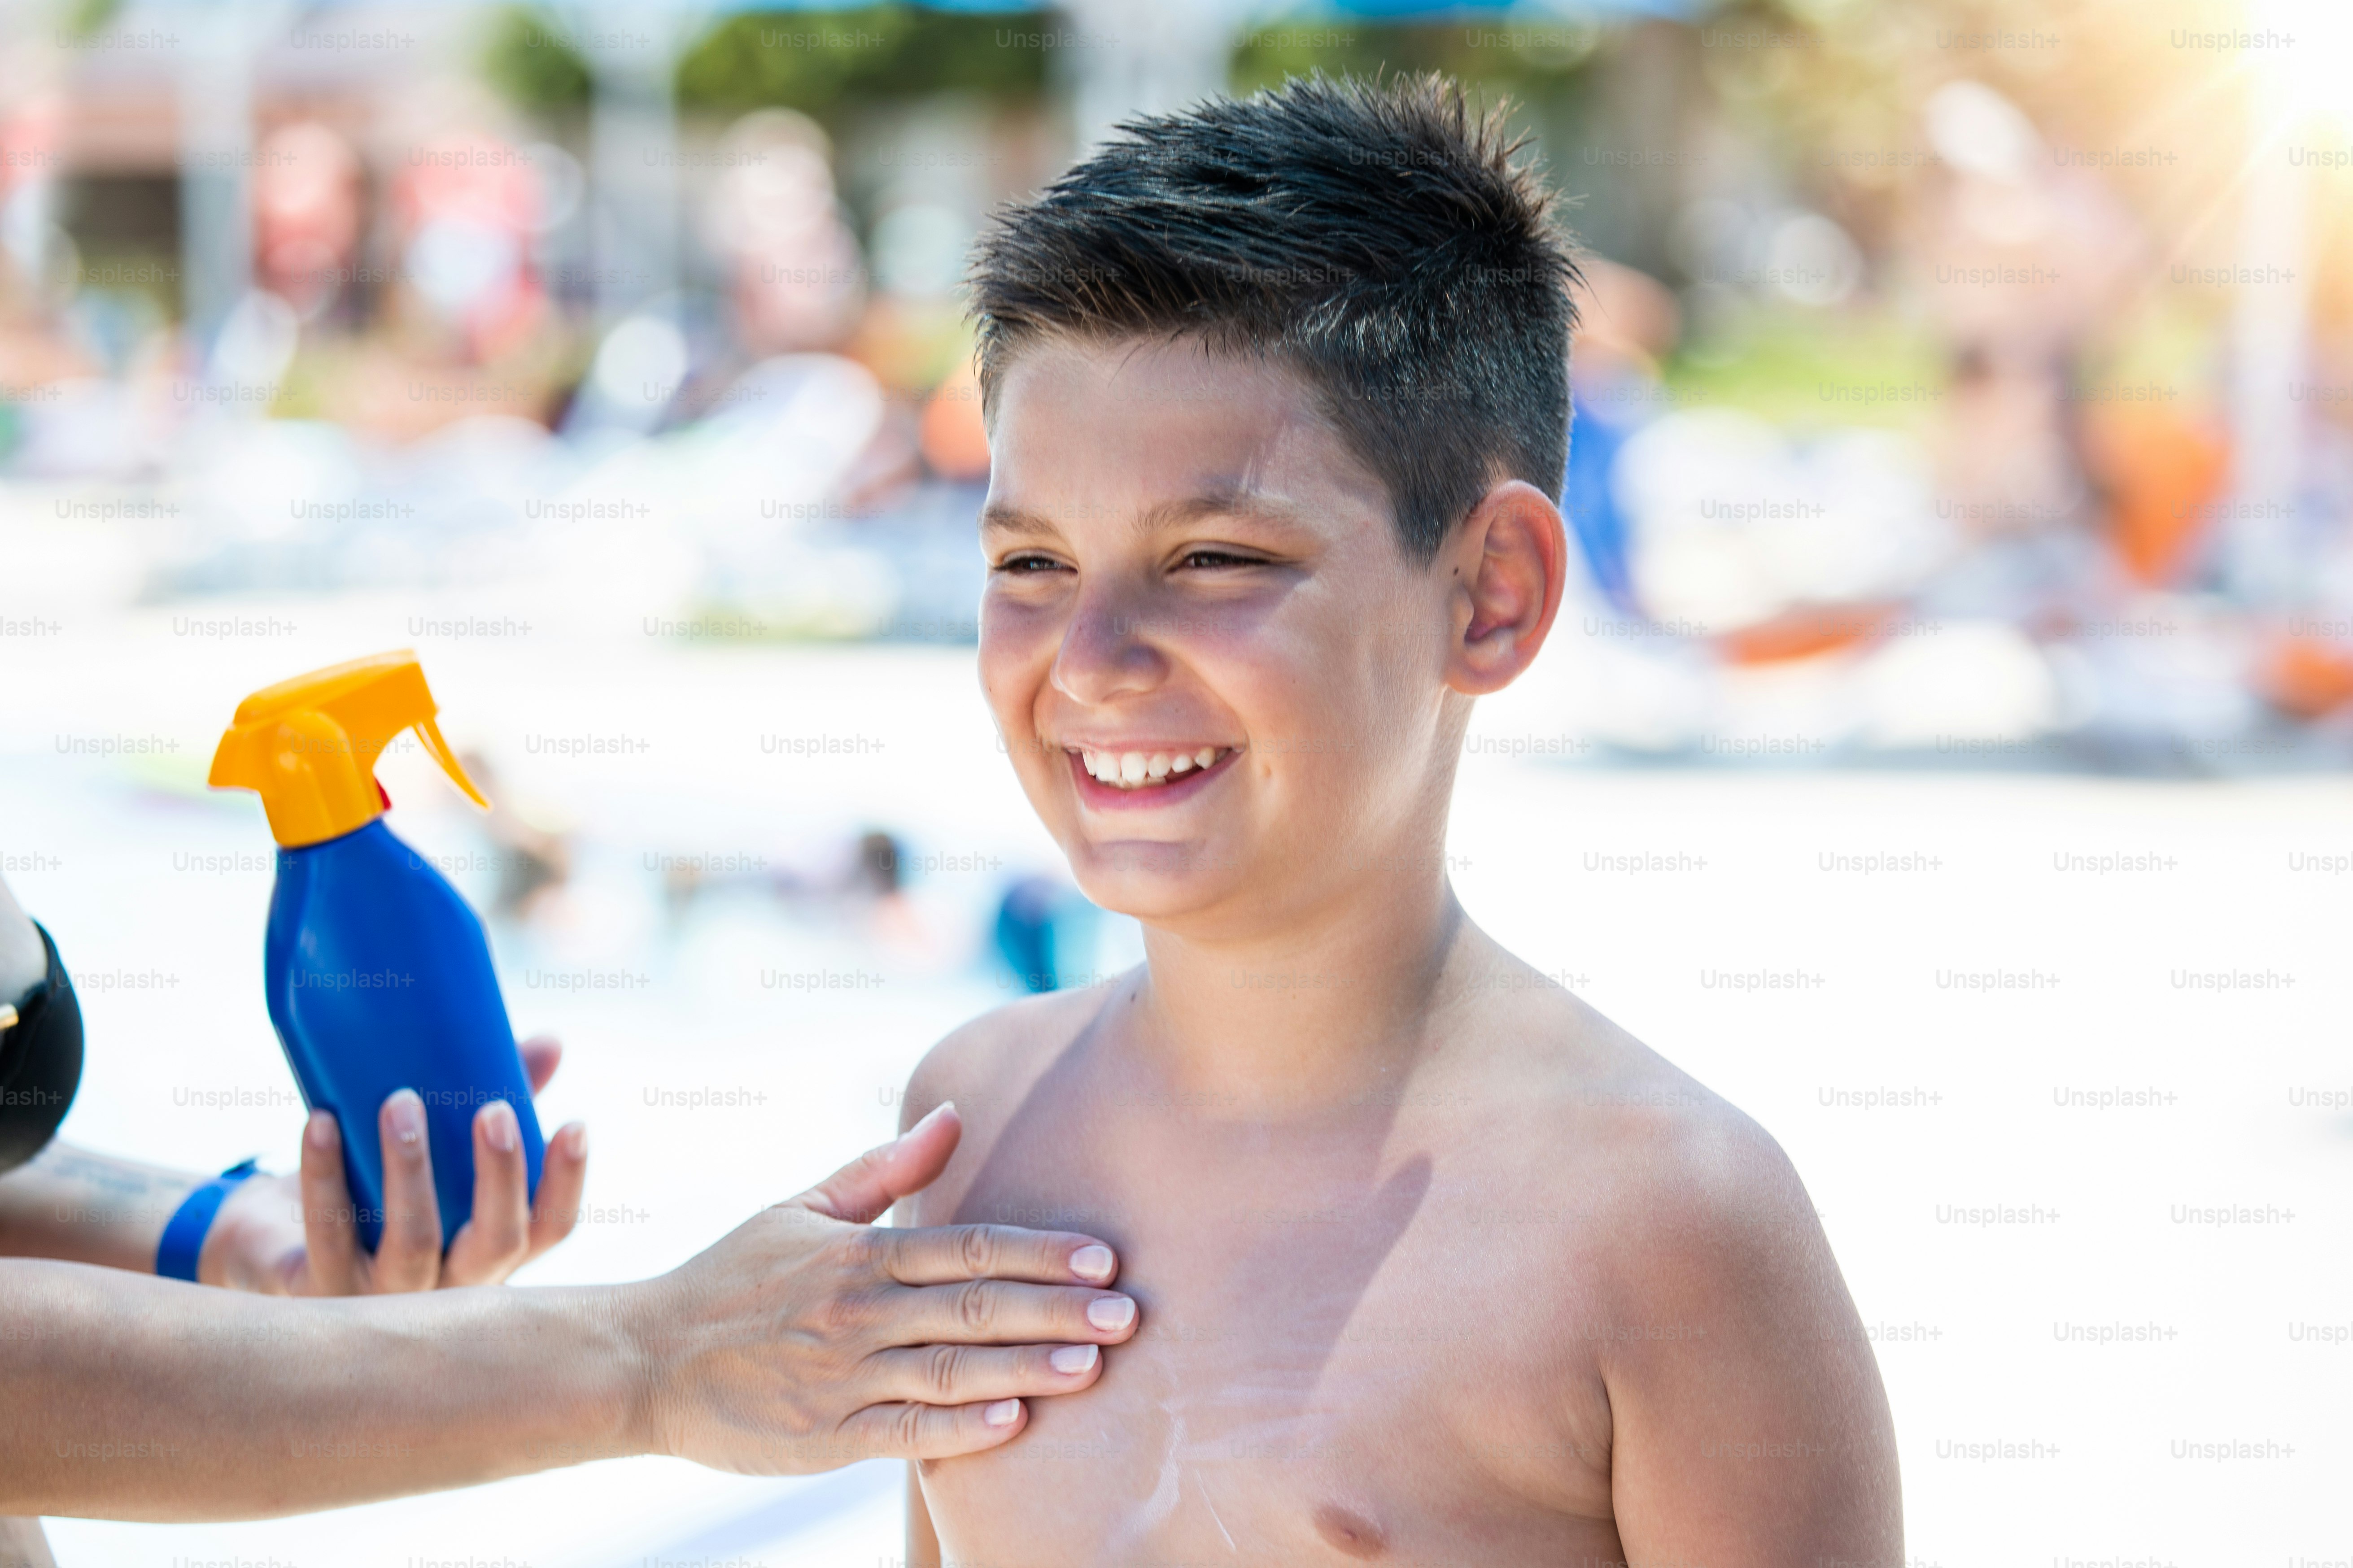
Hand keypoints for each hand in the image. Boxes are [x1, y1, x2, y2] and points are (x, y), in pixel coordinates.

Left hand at [203, 1035, 589, 1295]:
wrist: (270, 1240)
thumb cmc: (373, 1187)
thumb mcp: (437, 1147)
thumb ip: (496, 1098)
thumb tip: (552, 1042)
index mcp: (484, 1250)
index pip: (548, 1230)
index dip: (567, 1184)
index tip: (574, 1124)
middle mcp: (447, 1285)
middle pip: (497, 1244)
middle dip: (500, 1176)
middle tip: (493, 1110)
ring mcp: (382, 1296)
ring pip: (413, 1243)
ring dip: (410, 1169)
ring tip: (401, 1101)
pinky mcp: (317, 1288)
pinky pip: (327, 1231)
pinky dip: (324, 1173)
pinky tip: (321, 1122)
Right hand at [626, 1101, 1139, 1471]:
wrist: (642, 1359)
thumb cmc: (732, 1279)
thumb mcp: (801, 1209)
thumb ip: (884, 1170)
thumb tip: (953, 1115)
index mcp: (859, 1254)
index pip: (968, 1246)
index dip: (1040, 1251)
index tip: (1104, 1256)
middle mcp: (858, 1311)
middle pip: (974, 1305)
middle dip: (1059, 1308)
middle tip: (1130, 1313)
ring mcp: (843, 1377)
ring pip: (952, 1370)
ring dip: (1028, 1366)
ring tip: (1094, 1366)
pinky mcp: (826, 1438)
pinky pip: (907, 1434)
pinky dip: (963, 1430)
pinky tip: (1016, 1422)